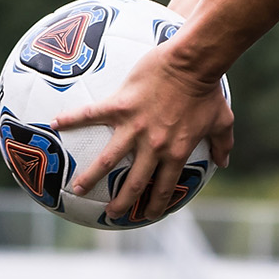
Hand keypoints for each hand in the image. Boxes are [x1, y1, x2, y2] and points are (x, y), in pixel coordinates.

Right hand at [51, 43, 233, 223]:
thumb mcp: (223, 121)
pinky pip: (91, 114)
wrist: (193, 62)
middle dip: (122, 203)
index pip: (165, 187)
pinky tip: (54, 124)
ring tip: (75, 189)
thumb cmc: (208, 91)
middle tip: (111, 215)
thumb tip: (223, 162)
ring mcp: (134, 127)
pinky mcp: (120, 105)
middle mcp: (153, 146)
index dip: (156, 204)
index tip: (148, 216)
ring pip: (108, 159)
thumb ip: (221, 145)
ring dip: (90, 176)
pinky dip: (72, 119)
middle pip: (133, 182)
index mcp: (175, 152)